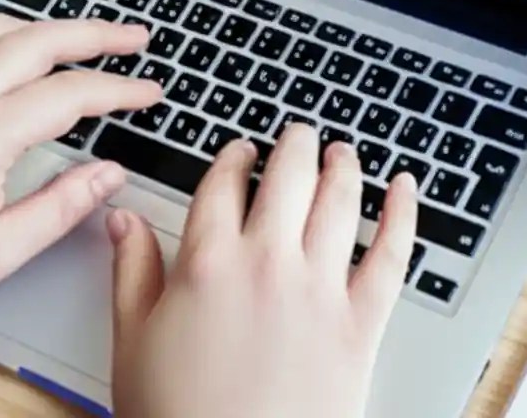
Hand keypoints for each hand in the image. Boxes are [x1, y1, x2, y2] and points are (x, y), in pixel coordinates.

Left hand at [0, 15, 160, 357]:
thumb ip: (61, 208)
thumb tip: (109, 176)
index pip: (69, 95)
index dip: (119, 91)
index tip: (150, 93)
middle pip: (38, 41)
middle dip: (97, 34)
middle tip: (136, 39)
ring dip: (48, 24)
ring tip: (85, 35)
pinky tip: (12, 42)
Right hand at [109, 125, 418, 417]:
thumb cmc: (179, 416)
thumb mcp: (134, 343)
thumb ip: (131, 271)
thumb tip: (121, 220)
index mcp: (207, 263)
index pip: (223, 183)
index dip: (234, 158)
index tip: (241, 152)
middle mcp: (267, 264)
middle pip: (288, 175)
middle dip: (295, 145)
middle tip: (298, 136)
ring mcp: (319, 289)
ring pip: (339, 201)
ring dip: (343, 166)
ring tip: (343, 153)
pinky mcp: (360, 322)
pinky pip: (391, 254)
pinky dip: (403, 214)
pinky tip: (405, 188)